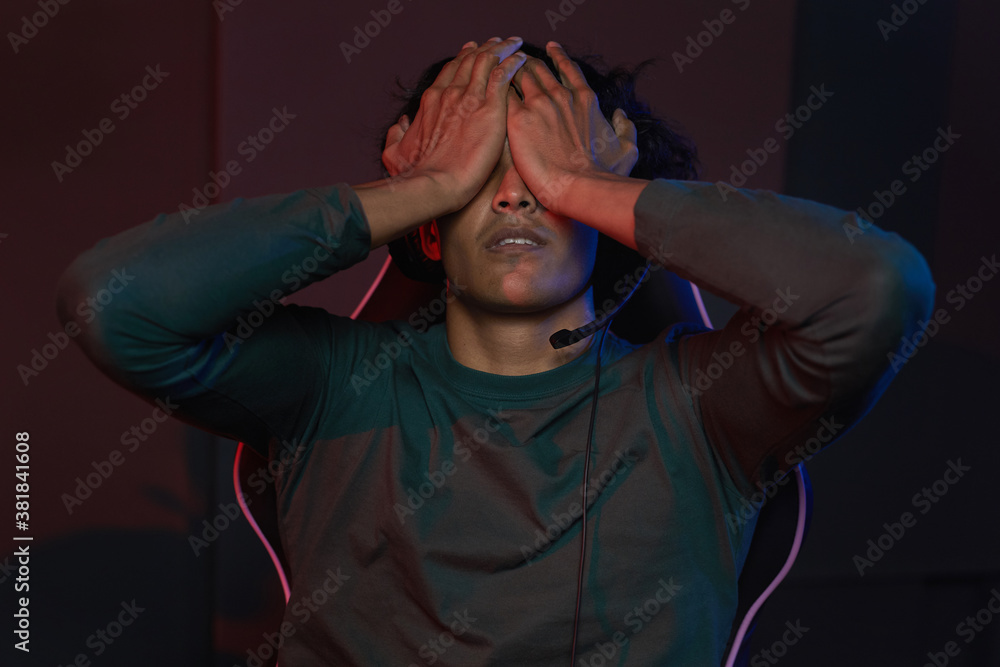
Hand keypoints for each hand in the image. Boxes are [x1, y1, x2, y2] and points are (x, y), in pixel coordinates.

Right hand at [380, 36, 526, 213]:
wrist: (436, 184)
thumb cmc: (416, 174)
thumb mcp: (395, 152)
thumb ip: (396, 135)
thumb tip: (400, 124)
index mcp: (432, 100)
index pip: (451, 70)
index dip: (463, 57)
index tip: (472, 50)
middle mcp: (450, 93)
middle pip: (470, 60)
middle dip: (485, 48)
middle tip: (497, 42)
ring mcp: (470, 98)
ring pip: (488, 60)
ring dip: (502, 49)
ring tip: (514, 43)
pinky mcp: (490, 108)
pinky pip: (504, 75)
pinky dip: (513, 63)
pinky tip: (521, 58)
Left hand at [506, 41, 637, 214]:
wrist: (577, 187)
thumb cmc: (602, 174)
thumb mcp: (626, 149)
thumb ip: (626, 128)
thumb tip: (621, 116)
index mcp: (584, 99)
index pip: (568, 68)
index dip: (558, 56)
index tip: (550, 48)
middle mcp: (561, 96)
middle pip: (538, 68)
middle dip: (527, 62)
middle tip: (516, 62)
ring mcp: (539, 104)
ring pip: (520, 75)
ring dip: (510, 71)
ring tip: (500, 70)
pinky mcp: (518, 119)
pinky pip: (503, 94)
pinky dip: (498, 88)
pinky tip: (490, 88)